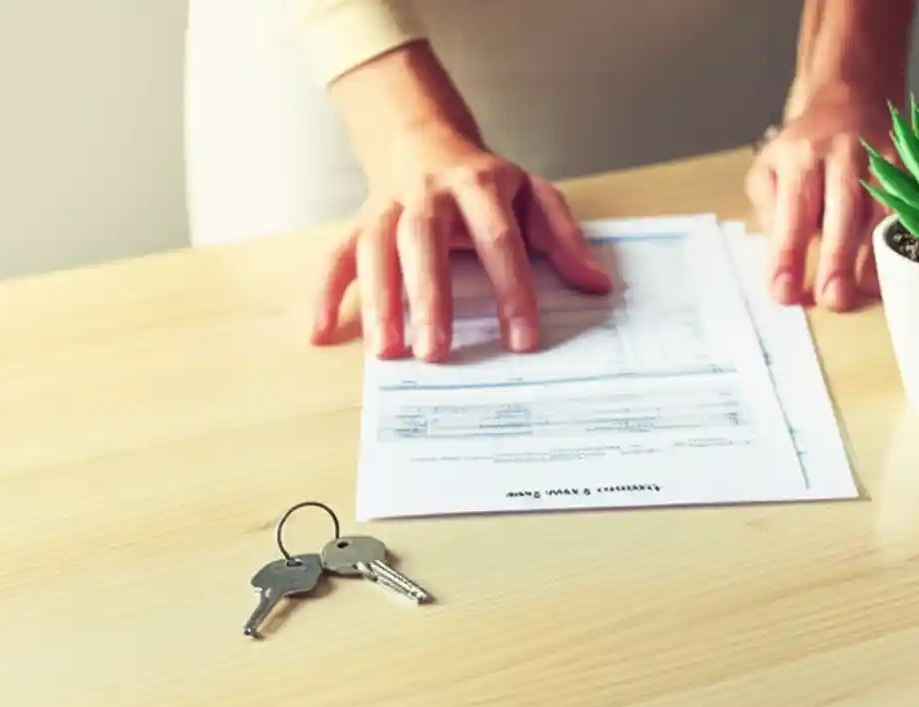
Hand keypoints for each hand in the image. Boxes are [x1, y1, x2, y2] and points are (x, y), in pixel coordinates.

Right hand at [310, 126, 611, 360]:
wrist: (424, 140)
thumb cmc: (486, 184)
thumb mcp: (533, 197)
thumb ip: (564, 239)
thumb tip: (597, 285)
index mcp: (480, 185)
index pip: (499, 240)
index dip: (511, 290)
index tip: (522, 340)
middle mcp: (429, 193)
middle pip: (425, 243)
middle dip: (430, 299)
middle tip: (436, 352)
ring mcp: (388, 206)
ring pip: (376, 250)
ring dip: (379, 301)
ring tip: (388, 352)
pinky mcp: (358, 222)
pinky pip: (336, 257)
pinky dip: (325, 294)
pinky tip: (321, 334)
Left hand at [746, 89, 896, 310]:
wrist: (851, 99)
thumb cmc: (804, 151)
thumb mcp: (769, 172)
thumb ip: (771, 219)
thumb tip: (786, 274)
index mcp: (801, 158)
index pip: (792, 214)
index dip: (787, 256)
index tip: (783, 293)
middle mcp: (843, 155)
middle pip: (843, 212)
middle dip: (838, 261)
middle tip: (833, 301)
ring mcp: (884, 160)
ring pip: (886, 215)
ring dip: (878, 261)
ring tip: (866, 296)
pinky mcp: (914, 167)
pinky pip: (914, 212)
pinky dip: (907, 247)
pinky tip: (900, 276)